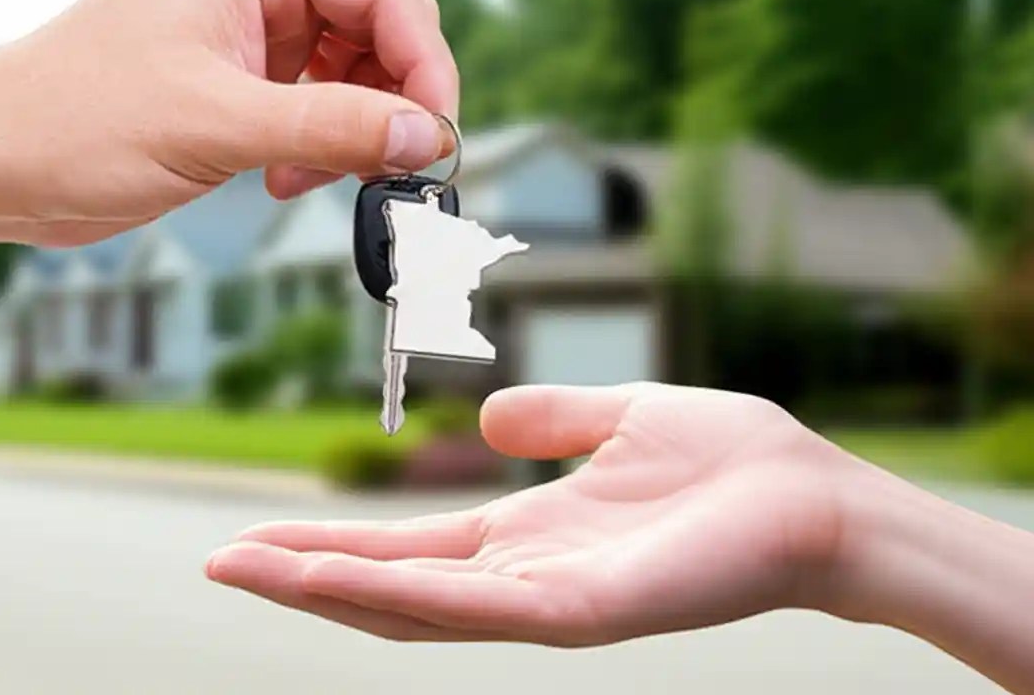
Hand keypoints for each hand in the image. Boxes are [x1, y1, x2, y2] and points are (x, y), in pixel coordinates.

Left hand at [0, 0, 457, 244]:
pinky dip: (322, 148)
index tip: (435, 129)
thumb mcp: (218, 124)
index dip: (420, 59)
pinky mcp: (236, 86)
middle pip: (375, 26)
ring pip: (351, 71)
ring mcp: (246, 37)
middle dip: (392, 96)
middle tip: (395, 159)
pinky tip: (290, 180)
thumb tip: (424, 135)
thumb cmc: (74, 120)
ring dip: (356, 129)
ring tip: (321, 176)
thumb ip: (333, 126)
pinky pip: (314, 107)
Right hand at [206, 383, 860, 645]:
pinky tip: (324, 578)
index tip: (259, 532)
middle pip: (390, 585)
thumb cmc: (733, 462)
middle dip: (302, 576)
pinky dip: (389, 594)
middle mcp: (523, 580)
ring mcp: (546, 604)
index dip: (331, 543)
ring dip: (321, 589)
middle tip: (218, 561)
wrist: (814, 496)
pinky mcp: (579, 613)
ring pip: (411, 606)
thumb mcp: (620, 420)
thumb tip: (491, 419)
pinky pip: (467, 606)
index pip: (408, 549)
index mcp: (528, 538)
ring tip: (242, 569)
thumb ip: (555, 419)